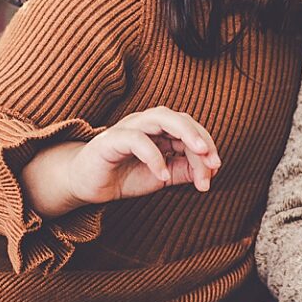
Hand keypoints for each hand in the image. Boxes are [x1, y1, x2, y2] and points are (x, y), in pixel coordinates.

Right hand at [23, 107, 220, 217]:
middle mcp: (145, 123)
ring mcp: (128, 128)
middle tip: (214, 160)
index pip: (189, 129)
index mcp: (159, 130)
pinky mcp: (111, 140)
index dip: (207, 146)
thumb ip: (183, 170)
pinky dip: (154, 156)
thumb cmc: (123, 175)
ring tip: (200, 153)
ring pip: (160, 118)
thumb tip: (210, 170)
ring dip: (185, 134)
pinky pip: (136, 140)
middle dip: (200, 136)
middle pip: (178, 118)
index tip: (215, 170)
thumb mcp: (161, 176)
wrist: (87, 184)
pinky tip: (162, 176)